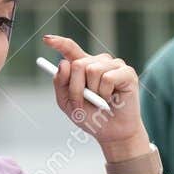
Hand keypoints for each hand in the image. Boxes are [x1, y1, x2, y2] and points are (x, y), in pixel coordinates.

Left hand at [43, 34, 148, 161]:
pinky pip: (107, 78)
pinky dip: (105, 94)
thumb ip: (60, 84)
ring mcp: (115, 65)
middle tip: (81, 103)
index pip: (70, 49)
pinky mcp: (127, 73)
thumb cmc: (92, 117)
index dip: (59, 43)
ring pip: (93, 70)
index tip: (45, 40)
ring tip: (101, 102)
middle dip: (76, 88)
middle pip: (78, 64)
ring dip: (93, 92)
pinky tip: (111, 100)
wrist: (112, 133)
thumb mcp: (68, 103)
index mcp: (84, 66)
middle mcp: (99, 62)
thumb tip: (63, 63)